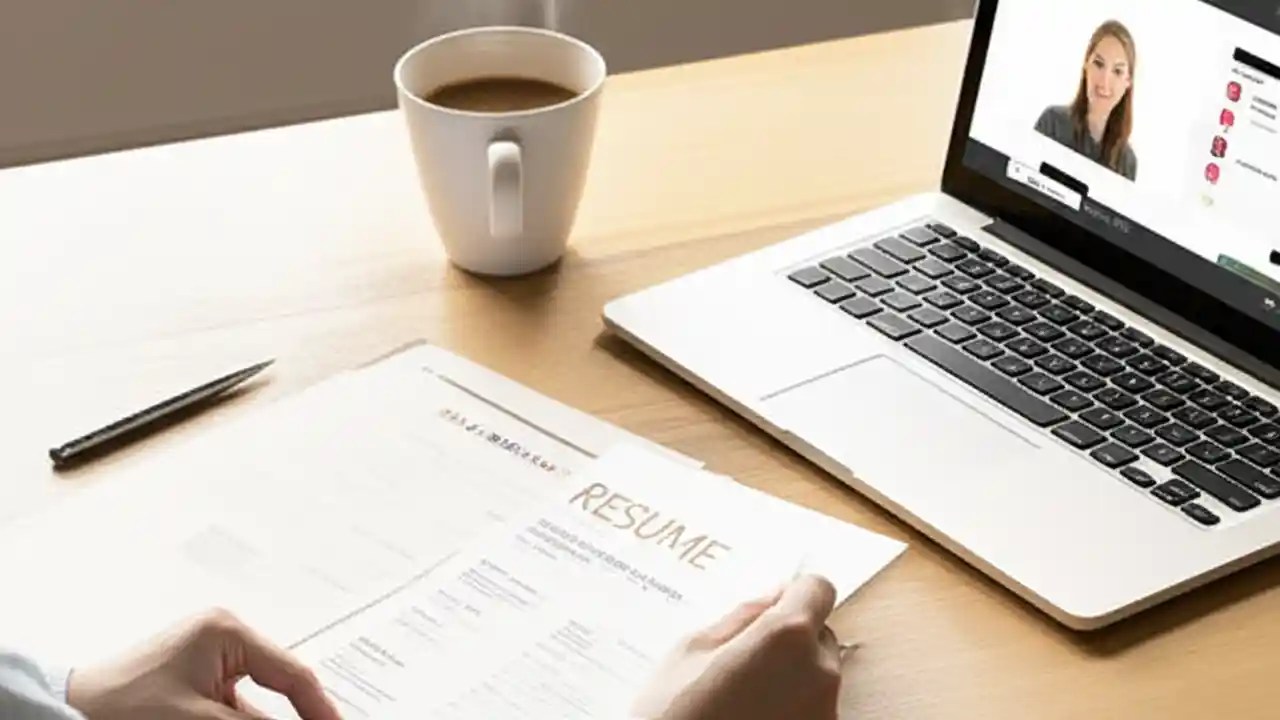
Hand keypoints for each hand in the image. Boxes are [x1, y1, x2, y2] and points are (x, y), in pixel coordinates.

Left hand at [67, 608, 340, 719]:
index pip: (293, 674)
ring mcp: (209, 659)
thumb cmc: (119, 707)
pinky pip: (236, 708)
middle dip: (298, 715)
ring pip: (259, 702)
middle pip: (280, 686)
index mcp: (227, 630)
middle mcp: (222, 637)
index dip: (321, 710)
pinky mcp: (196, 683)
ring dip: (267, 719)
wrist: (62, 713)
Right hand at [631, 574, 841, 719]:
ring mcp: (825, 711)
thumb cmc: (675, 715)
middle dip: (789, 640)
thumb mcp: (692, 650)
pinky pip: (812, 707)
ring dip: (790, 676)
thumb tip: (772, 597)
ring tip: (742, 698)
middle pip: (818, 634)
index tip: (770, 608)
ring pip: (816, 674)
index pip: (818, 588)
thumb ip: (741, 617)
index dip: (794, 593)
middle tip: (742, 661)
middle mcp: (819, 671)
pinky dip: (790, 707)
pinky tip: (753, 717)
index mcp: (786, 636)